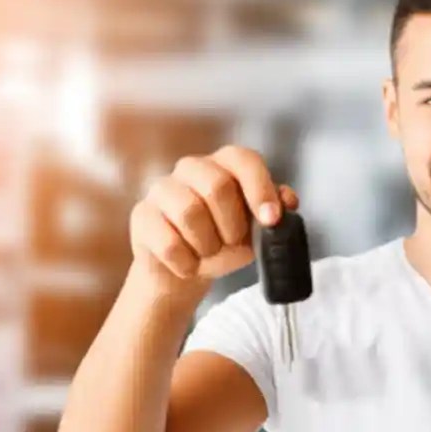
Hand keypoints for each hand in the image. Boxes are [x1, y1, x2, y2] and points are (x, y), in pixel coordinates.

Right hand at [128, 145, 299, 290]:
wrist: (185, 271)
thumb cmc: (223, 243)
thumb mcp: (255, 230)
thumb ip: (274, 212)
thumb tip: (289, 200)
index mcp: (223, 164)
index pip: (243, 160)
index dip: (260, 188)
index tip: (270, 219)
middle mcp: (191, 168)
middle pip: (217, 185)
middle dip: (232, 224)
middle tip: (232, 242)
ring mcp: (162, 189)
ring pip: (189, 212)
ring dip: (207, 245)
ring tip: (207, 252)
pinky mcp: (142, 215)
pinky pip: (168, 242)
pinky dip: (186, 262)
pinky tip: (188, 265)